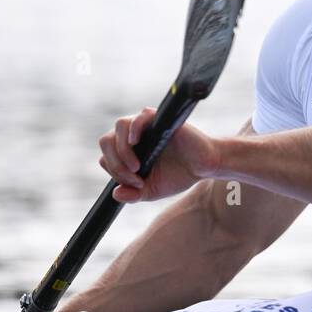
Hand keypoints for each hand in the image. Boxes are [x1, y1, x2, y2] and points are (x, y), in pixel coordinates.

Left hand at [98, 107, 219, 203]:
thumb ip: (133, 195)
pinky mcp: (160, 119)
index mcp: (129, 151)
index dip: (115, 171)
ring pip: (119, 126)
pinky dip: (132, 129)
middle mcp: (134, 136)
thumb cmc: (180, 175)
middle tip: (134, 176)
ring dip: (122, 150)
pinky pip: (139, 116)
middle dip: (116, 163)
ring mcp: (146, 126)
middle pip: (107, 140)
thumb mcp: (152, 191)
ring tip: (137, 166)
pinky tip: (136, 143)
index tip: (136, 183)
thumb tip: (116, 194)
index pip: (106, 156)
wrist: (204, 167)